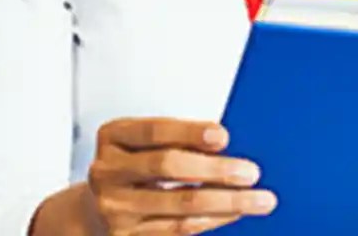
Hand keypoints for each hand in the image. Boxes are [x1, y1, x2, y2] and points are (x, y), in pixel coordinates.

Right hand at [86, 118, 275, 234]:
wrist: (98, 209)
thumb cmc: (139, 165)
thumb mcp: (149, 143)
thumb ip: (181, 140)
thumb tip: (228, 145)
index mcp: (114, 137)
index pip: (153, 131)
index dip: (189, 132)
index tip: (223, 136)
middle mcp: (108, 171)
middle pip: (167, 166)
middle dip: (215, 169)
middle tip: (251, 172)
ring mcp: (114, 207)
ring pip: (179, 204)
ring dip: (227, 202)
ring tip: (260, 199)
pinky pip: (178, 228)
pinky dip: (213, 218)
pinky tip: (235, 212)